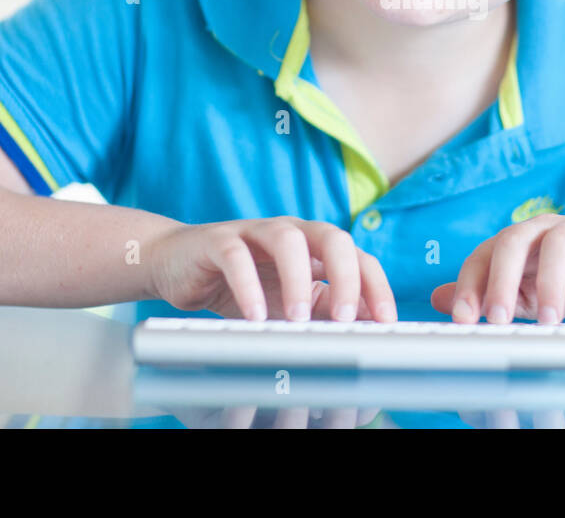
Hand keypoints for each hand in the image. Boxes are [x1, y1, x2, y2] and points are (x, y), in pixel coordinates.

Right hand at [145, 216, 397, 321]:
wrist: (179, 264)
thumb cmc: (244, 284)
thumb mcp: (289, 303)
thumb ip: (323, 311)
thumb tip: (365, 331)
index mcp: (316, 247)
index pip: (359, 257)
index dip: (376, 287)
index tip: (384, 322)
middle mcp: (292, 232)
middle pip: (333, 236)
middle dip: (347, 276)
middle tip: (346, 318)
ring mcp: (255, 232)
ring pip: (287, 239)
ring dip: (297, 279)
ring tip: (296, 319)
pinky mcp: (218, 241)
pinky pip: (236, 256)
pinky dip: (248, 285)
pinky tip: (253, 315)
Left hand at [430, 214, 564, 324]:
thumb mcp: (529, 289)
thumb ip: (490, 292)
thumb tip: (438, 300)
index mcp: (518, 240)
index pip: (483, 255)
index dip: (470, 286)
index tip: (463, 321)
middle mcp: (545, 228)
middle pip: (513, 240)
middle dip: (501, 280)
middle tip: (498, 320)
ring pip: (558, 243)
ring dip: (550, 283)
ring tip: (547, 322)